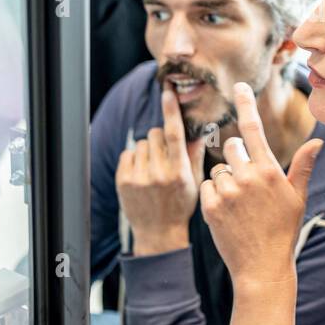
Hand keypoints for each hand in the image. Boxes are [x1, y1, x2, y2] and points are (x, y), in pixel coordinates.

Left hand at [117, 87, 205, 255]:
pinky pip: (128, 153)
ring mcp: (139, 178)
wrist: (158, 232)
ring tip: (154, 167)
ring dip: (148, 150)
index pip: (174, 134)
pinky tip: (142, 172)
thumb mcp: (195, 181)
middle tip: (165, 155)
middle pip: (156, 133)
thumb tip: (201, 128)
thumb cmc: (180, 204)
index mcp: (180, 172)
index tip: (167, 91)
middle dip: (161, 138)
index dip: (171, 110)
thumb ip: (196, 153)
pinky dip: (135, 158)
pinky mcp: (123, 181)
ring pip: (142, 143)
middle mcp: (159, 173)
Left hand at [199, 82, 322, 287]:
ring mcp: (227, 192)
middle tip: (245, 182)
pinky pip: (205, 185)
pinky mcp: (210, 205)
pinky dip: (212, 194)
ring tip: (238, 203)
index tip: (237, 86)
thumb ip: (302, 166)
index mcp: (270, 171)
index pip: (254, 130)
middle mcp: (248, 177)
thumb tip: (318, 141)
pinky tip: (226, 210)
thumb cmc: (282, 231)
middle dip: (235, 158)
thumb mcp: (297, 198)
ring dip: (224, 180)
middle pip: (230, 147)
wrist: (261, 266)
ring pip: (217, 169)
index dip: (245, 105)